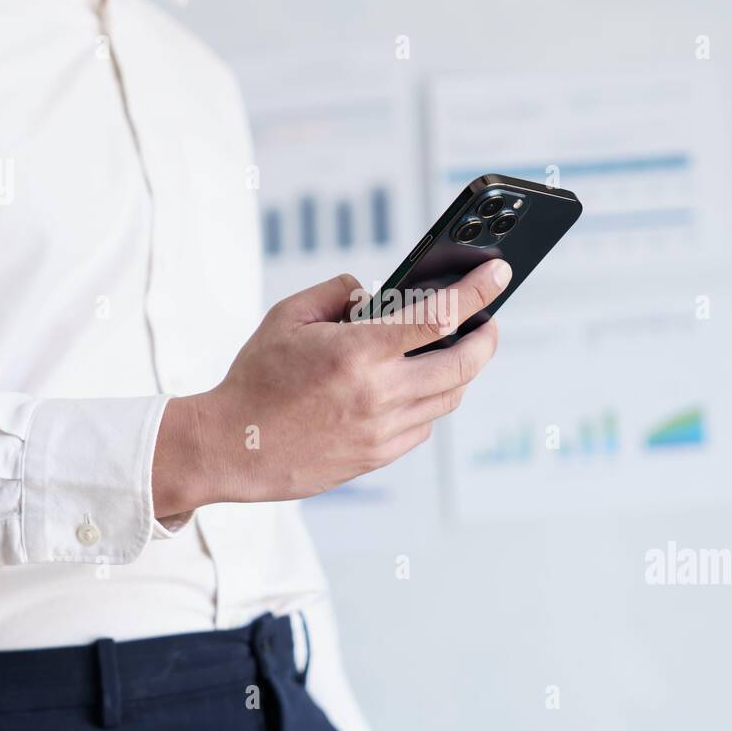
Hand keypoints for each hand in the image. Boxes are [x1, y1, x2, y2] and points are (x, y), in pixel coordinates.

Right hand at [152, 258, 510, 516]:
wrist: (232, 447)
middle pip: (464, 365)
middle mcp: (380, 394)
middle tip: (487, 322)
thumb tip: (377, 294)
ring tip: (455, 351)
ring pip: (449, 397)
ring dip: (461, 371)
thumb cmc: (256, 378)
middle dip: (486, 338)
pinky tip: (416, 386)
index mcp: (359, 352)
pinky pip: (425, 424)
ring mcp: (383, 431)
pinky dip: (430, 400)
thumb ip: (339, 292)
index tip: (499, 274)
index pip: (441, 316)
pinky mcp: (379, 456)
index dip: (478, 291)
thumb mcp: (289, 316)